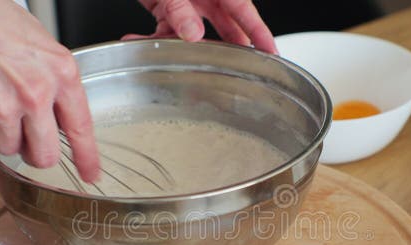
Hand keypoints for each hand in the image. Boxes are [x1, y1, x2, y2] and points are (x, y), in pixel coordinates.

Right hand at [0, 0, 99, 181]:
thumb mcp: (39, 44)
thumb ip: (54, 80)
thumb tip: (60, 113)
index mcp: (60, 72)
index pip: (80, 127)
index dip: (87, 157)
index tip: (90, 174)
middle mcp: (36, 92)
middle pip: (45, 155)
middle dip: (35, 152)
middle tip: (25, 137)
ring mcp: (3, 106)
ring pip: (9, 149)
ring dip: (0, 132)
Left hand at [124, 0, 276, 53]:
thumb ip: (181, 9)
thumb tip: (193, 35)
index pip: (244, 13)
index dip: (260, 34)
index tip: (271, 53)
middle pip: (225, 28)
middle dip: (228, 50)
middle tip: (235, 72)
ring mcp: (187, 3)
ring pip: (193, 34)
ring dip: (181, 48)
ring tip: (175, 60)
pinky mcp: (166, 8)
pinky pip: (164, 30)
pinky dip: (152, 39)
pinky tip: (138, 41)